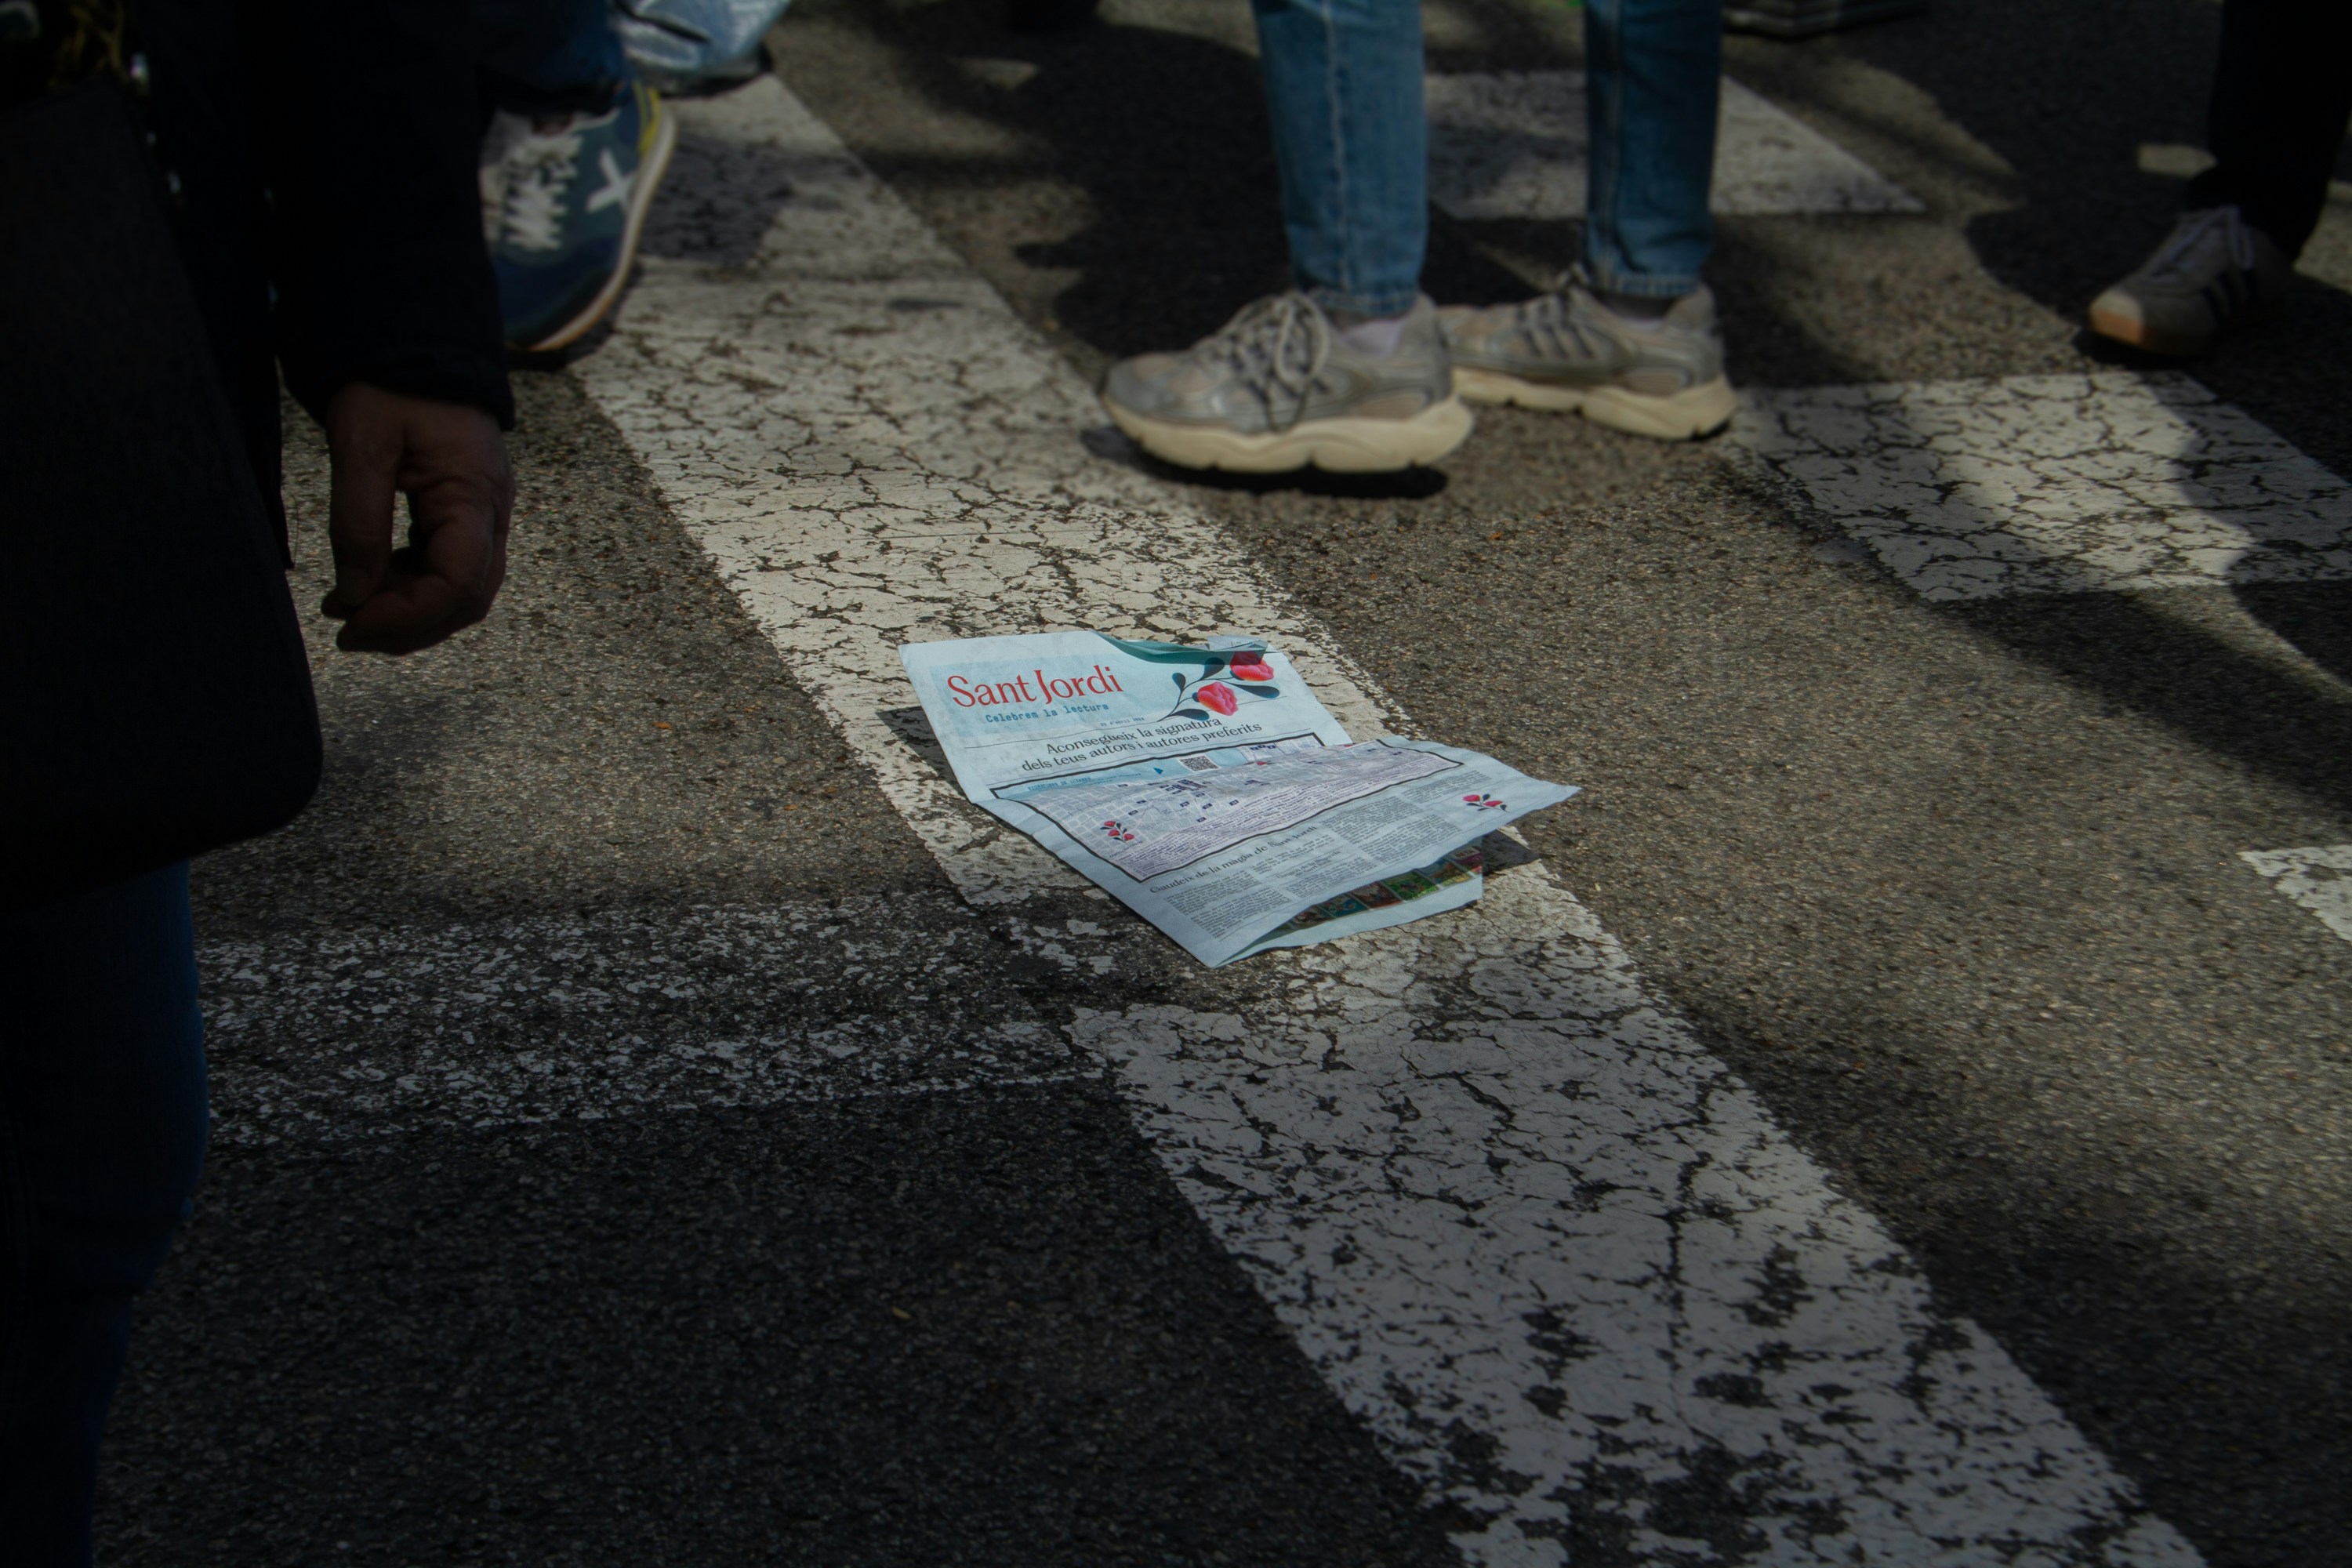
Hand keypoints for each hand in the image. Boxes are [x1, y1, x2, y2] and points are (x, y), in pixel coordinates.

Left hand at [322, 383, 513, 654]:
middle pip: (468, 600)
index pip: (459, 583)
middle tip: (346, 632)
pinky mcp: (467, 515)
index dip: (409, 616)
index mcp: (475, 494)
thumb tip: (355, 597)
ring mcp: (486, 516)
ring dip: (411, 613)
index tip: (352, 622)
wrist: (413, 343)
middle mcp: (493, 513)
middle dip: (410, 626)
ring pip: (462, 592)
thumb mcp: (362, 446)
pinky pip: (451, 570)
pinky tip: (370, 583)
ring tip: (351, 610)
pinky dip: (412, 589)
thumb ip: (358, 523)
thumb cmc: (389, 385)